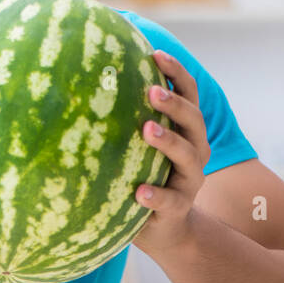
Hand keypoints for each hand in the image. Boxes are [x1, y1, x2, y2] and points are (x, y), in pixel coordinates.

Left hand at [132, 50, 210, 257]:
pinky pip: (169, 201)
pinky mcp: (178, 208)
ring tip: (146, 129)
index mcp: (187, 131)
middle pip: (194, 121)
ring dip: (168, 141)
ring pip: (188, 157)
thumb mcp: (138, 146)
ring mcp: (190, 181)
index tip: (155, 53)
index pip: (188, 94)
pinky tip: (139, 192)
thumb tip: (88, 75)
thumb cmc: (144, 174)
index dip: (176, 73)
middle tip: (151, 91)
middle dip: (174, 104)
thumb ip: (126, 117)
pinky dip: (155, 195)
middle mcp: (195, 151)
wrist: (166, 229)